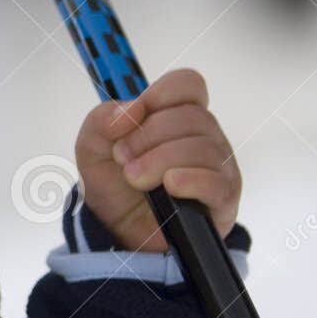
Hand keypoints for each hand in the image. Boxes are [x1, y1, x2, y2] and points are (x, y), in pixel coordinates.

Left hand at [75, 67, 242, 252]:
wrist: (118, 232)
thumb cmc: (114, 184)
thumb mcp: (93, 147)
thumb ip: (103, 120)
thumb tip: (131, 110)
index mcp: (178, 116)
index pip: (189, 85)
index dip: (163, 92)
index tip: (137, 111)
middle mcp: (205, 137)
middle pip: (191, 117)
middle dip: (146, 136)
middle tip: (123, 158)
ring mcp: (219, 167)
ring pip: (201, 148)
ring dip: (158, 161)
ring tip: (134, 178)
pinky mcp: (223, 200)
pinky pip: (216, 181)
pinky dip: (188, 180)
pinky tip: (168, 187)